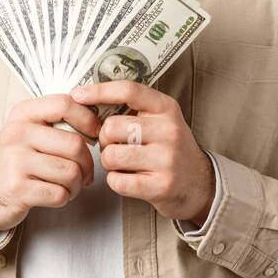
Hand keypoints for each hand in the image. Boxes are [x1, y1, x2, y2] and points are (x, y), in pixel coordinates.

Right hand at [0, 93, 103, 231]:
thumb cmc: (17, 161)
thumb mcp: (29, 131)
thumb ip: (57, 122)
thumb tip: (100, 121)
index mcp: (23, 114)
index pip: (64, 104)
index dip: (88, 119)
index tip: (95, 133)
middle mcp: (16, 133)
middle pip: (74, 144)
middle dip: (87, 164)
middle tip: (84, 172)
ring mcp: (15, 161)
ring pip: (70, 172)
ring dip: (76, 184)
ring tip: (68, 185)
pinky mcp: (17, 188)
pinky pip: (60, 194)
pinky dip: (64, 198)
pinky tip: (56, 195)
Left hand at [69, 80, 214, 224]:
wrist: (199, 184)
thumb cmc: (169, 149)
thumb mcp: (160, 120)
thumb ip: (132, 109)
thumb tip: (88, 98)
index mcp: (166, 108)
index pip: (128, 90)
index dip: (98, 91)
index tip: (77, 94)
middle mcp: (169, 130)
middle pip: (111, 127)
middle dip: (104, 139)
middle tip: (116, 146)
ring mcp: (167, 159)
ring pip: (111, 155)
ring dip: (109, 162)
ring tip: (123, 163)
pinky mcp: (161, 186)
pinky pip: (117, 181)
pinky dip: (116, 181)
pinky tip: (129, 179)